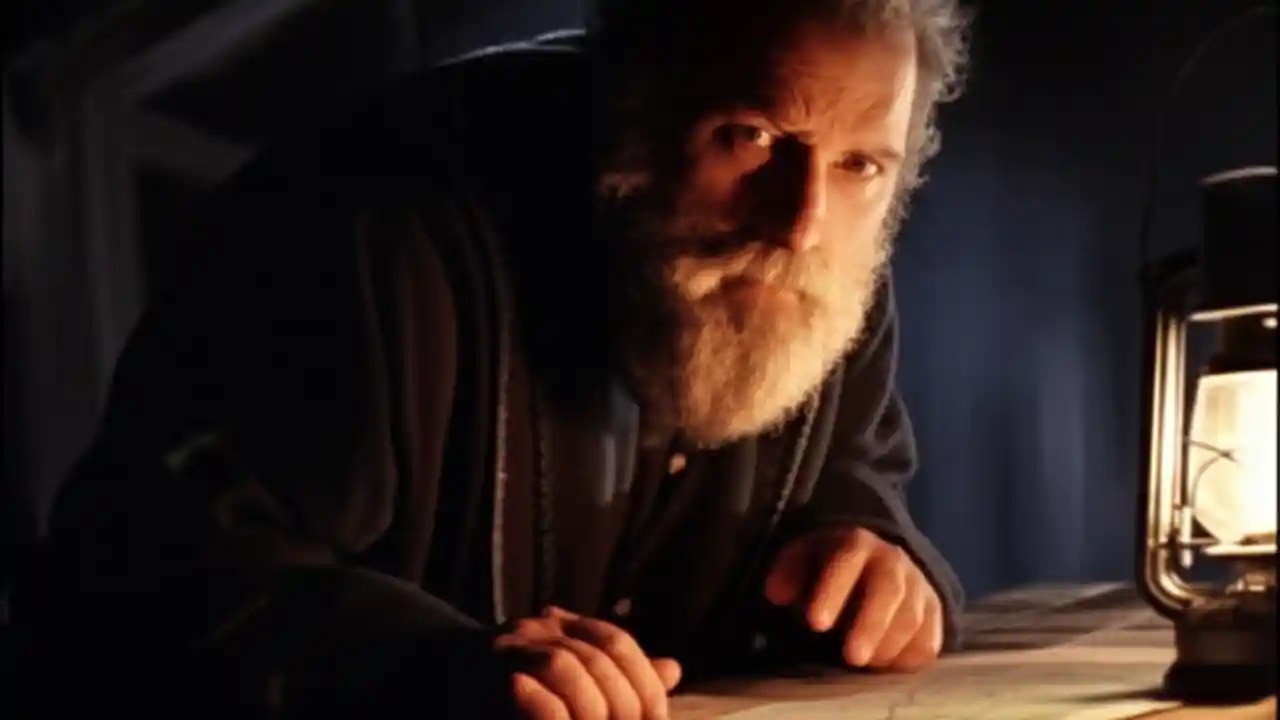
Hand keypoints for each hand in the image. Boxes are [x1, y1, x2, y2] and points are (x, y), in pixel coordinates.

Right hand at [494, 605, 681, 719]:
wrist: (437, 684)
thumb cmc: (513, 693)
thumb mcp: (573, 683)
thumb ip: (617, 679)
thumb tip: (672, 670)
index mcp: (563, 626)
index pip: (617, 643)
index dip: (643, 681)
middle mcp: (537, 628)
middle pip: (596, 654)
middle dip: (623, 701)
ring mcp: (507, 648)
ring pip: (564, 664)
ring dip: (593, 707)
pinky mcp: (484, 679)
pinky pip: (527, 689)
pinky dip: (555, 713)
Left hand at [763, 526, 942, 671]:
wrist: (876, 563)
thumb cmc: (828, 566)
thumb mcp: (802, 559)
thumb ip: (787, 573)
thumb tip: (775, 594)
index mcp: (857, 543)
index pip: (848, 561)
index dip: (833, 591)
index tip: (815, 622)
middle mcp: (893, 560)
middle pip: (888, 590)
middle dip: (870, 625)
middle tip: (850, 658)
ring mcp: (918, 587)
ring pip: (911, 618)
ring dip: (886, 646)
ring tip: (861, 666)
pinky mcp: (933, 614)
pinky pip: (927, 641)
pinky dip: (907, 658)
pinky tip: (883, 667)